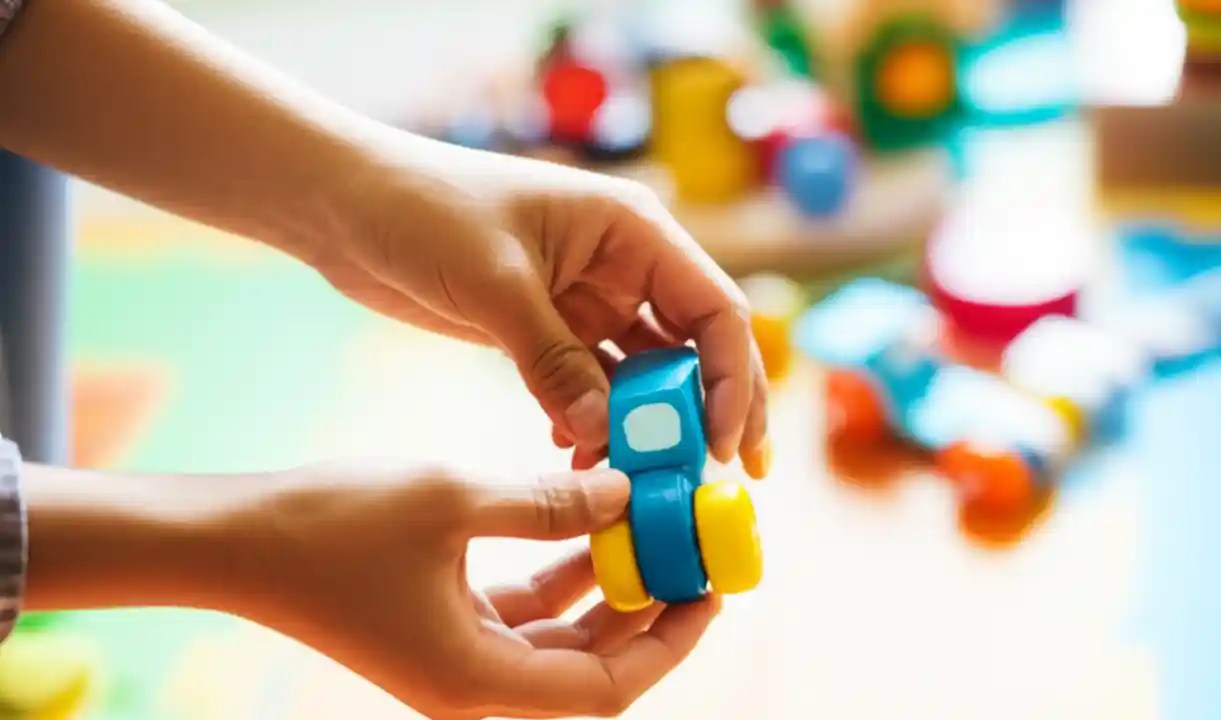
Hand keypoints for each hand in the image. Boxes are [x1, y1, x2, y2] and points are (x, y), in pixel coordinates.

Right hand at [227, 461, 719, 718]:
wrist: (231, 540)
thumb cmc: (331, 525)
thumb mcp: (454, 499)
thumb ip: (548, 502)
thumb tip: (626, 491)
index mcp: (479, 681)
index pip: (606, 687)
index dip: (669, 643)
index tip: (712, 590)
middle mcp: (473, 683)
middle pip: (590, 663)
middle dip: (648, 609)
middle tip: (693, 553)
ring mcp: (455, 655)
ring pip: (559, 632)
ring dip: (607, 584)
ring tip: (654, 527)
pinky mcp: (440, 622)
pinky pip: (522, 607)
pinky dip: (562, 570)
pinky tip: (594, 518)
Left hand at [310, 133, 768, 476]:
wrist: (346, 204)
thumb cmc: (422, 210)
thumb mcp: (494, 284)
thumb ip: (555, 361)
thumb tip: (608, 439)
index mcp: (633, 231)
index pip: (715, 310)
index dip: (734, 380)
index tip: (728, 447)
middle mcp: (624, 266)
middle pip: (696, 348)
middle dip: (712, 413)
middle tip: (730, 479)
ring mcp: (589, 301)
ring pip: (645, 376)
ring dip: (648, 429)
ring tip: (642, 485)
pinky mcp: (551, 330)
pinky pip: (594, 387)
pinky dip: (595, 425)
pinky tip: (578, 458)